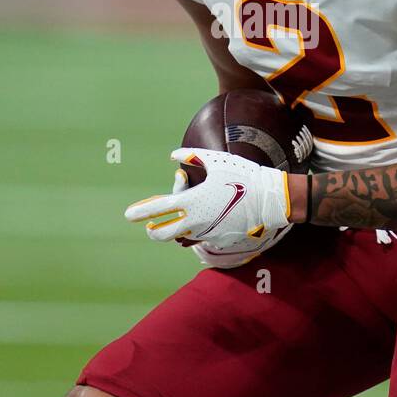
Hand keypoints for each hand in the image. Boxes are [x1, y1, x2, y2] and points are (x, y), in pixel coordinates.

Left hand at [124, 149, 291, 262]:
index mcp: (192, 200)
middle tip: (150, 226)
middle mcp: (196, 220)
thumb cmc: (242, 175)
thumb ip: (192, 157)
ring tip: (182, 218)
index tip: (128, 215)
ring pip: (183, 236)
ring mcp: (208, 233)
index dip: (140, 212)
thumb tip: (173, 155)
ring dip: (179, 227)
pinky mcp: (220, 240)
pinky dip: (201, 228)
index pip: (158, 209)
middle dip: (153, 231)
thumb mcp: (216, 160)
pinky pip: (204, 236)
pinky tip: (210, 218)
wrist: (268, 199)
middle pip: (163, 234)